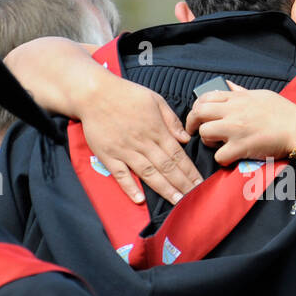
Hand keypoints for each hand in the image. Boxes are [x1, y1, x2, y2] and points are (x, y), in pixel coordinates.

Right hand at [5, 37, 201, 204]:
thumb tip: (186, 139)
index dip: (190, 171)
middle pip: (167, 167)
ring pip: (148, 173)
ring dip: (164, 189)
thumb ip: (171, 120)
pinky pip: (120, 174)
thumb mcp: (155, 99)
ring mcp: (125, 150)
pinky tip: (139, 200)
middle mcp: (143, 143)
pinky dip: (129, 187)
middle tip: (194, 198)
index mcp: (156, 130)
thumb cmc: (126, 94)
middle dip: (182, 184)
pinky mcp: (108, 155)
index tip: (201, 183)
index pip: (178, 155)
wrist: (94, 93)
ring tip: (177, 202)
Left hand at [186, 82, 295, 165]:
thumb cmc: (284, 112)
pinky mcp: (241, 148)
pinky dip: (222, 158)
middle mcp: (233, 111)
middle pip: (198, 113)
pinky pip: (219, 155)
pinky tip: (230, 157)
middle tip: (194, 132)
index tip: (198, 115)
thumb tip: (228, 86)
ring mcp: (236, 130)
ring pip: (204, 133)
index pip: (206, 97)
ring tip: (217, 144)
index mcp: (238, 98)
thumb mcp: (261, 94)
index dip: (196, 107)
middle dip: (192, 123)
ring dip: (207, 141)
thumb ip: (241, 92)